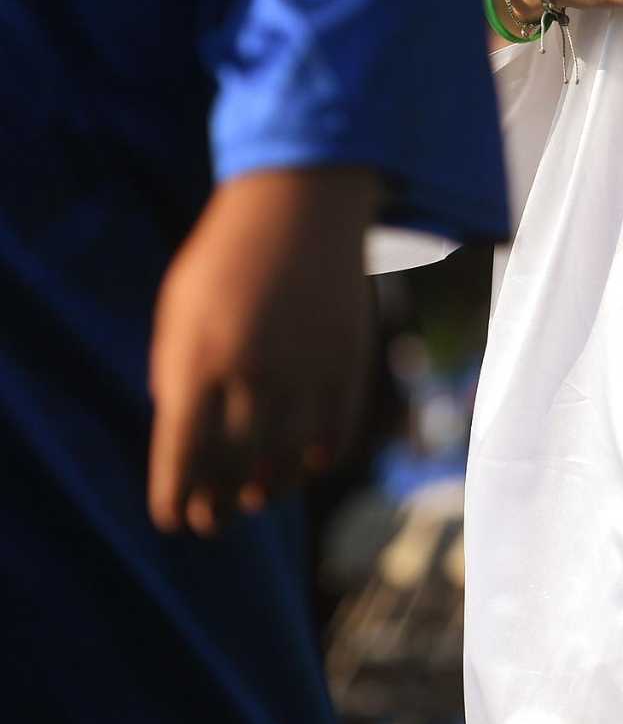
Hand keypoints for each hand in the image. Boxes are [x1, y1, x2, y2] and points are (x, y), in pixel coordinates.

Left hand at [148, 168, 377, 534]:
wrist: (300, 202)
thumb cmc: (228, 259)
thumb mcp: (180, 311)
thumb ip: (177, 375)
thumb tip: (192, 447)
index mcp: (198, 356)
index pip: (181, 453)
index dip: (176, 496)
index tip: (174, 519)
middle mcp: (253, 368)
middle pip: (235, 464)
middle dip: (220, 502)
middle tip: (215, 521)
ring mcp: (306, 364)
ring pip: (287, 456)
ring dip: (270, 487)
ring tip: (257, 497)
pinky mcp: (348, 358)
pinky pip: (336, 430)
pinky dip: (319, 457)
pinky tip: (306, 465)